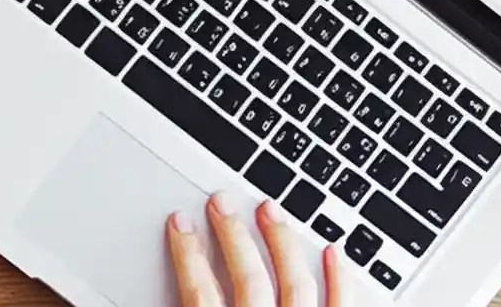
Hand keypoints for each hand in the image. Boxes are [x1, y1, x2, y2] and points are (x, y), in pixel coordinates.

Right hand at [168, 193, 354, 305]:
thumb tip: (159, 295)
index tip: (180, 224)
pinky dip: (339, 278)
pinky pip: (341, 306)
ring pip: (294, 284)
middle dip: (232, 236)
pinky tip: (331, 251)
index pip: (200, 294)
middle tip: (222, 203)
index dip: (188, 255)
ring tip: (270, 210)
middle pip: (248, 279)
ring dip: (281, 243)